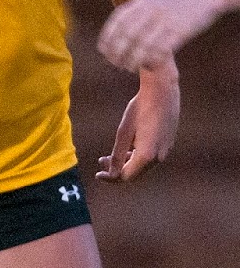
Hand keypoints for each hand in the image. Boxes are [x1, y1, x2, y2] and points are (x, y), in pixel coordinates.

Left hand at [95, 62, 178, 182]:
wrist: (162, 90)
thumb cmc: (140, 107)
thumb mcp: (124, 131)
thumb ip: (118, 154)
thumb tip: (112, 173)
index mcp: (147, 155)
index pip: (126, 176)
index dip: (111, 178)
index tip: (97, 173)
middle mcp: (160, 156)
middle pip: (135, 172)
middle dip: (117, 169)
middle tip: (101, 160)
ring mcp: (166, 150)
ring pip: (143, 165)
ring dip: (127, 162)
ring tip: (110, 155)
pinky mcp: (169, 143)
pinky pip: (151, 157)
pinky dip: (137, 156)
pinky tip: (128, 147)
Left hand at [98, 0, 219, 70]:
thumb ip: (135, 12)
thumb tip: (115, 32)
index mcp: (142, 1)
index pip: (117, 23)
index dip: (108, 39)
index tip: (103, 51)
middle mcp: (152, 10)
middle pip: (127, 37)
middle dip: (118, 53)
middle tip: (115, 64)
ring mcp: (166, 20)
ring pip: (143, 46)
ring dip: (133, 60)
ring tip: (129, 67)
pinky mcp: (181, 30)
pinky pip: (161, 50)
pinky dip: (151, 59)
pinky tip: (148, 64)